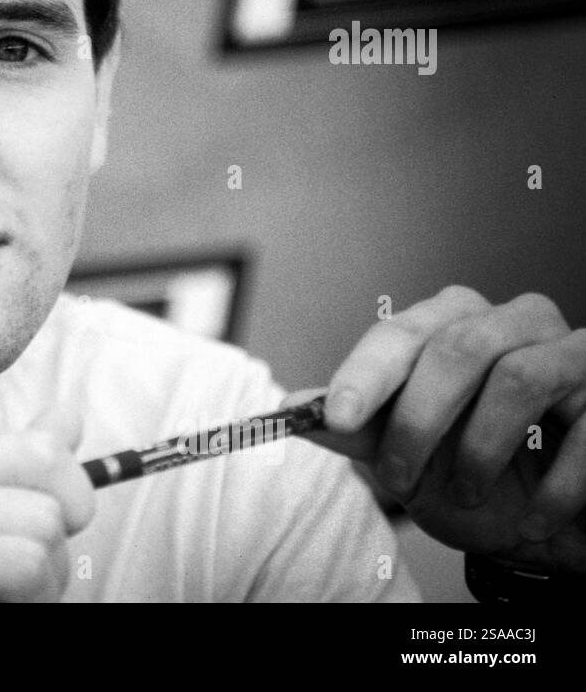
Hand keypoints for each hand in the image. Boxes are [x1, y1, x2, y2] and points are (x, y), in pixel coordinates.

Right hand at [0, 405, 94, 601]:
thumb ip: (15, 465)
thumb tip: (73, 414)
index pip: (42, 452)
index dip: (75, 498)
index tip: (50, 534)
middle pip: (47, 517)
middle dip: (51, 568)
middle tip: (6, 591)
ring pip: (34, 564)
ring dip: (34, 602)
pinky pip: (1, 614)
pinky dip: (0, 624)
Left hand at [287, 286, 585, 573]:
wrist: (553, 526)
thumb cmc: (481, 481)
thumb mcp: (409, 461)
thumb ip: (356, 432)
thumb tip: (292, 407)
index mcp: (455, 325)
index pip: (402, 333)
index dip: (366, 373)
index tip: (338, 417)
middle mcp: (516, 322)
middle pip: (458, 347)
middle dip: (418, 420)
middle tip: (398, 480)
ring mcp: (573, 352)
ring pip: (520, 376)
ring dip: (482, 450)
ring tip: (467, 494)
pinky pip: (585, 428)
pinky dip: (553, 486)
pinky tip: (532, 517)